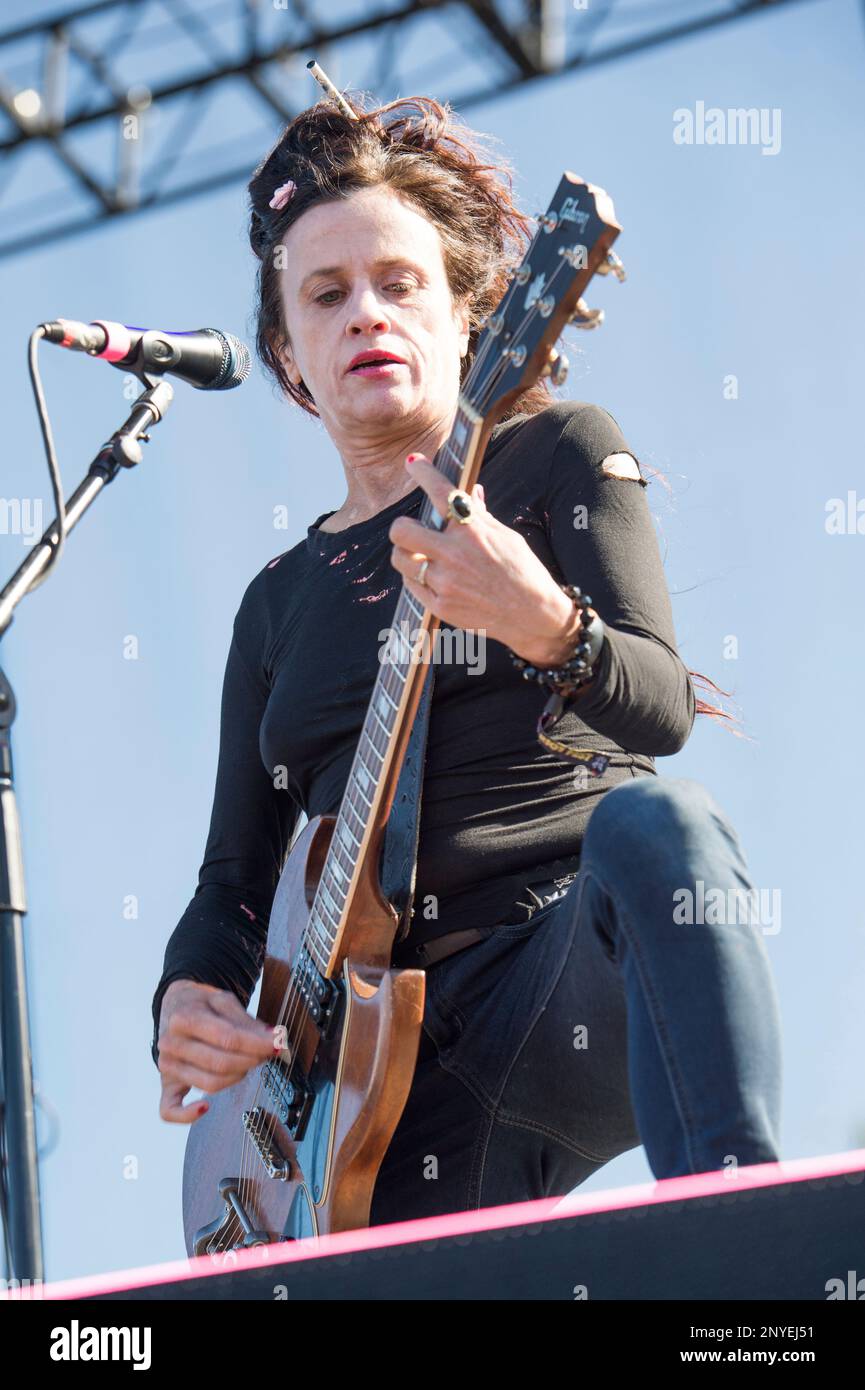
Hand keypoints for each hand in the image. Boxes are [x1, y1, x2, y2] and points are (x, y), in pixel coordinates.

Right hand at [156, 980, 280, 1123]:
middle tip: (267, 1053)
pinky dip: (187, 1115)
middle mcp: (171, 1044)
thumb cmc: (202, 1006)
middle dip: (251, 1060)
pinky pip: (169, 1110)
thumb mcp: (223, 1000)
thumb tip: (271, 1039)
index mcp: (184, 1018)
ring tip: (250, 1063)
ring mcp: (166, 1066)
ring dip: (237, 1077)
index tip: (277, 1044)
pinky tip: (206, 1106)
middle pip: (220, 1063)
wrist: (175, 1007)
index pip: (227, 1038)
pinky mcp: (166, 1084)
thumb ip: (246, 1021)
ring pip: (208, 1083)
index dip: (257, 1044)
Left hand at [388, 454, 592, 666]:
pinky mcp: (439, 605)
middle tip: (411, 530)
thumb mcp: (505, 535)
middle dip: (402, 527)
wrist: (532, 615)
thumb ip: (480, 515)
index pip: (439, 491)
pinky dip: (417, 578)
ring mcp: (444, 581)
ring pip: (400, 559)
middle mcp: (454, 553)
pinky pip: (411, 585)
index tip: (413, 463)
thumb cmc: (522, 571)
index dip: (422, 472)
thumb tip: (471, 490)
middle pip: (400, 530)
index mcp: (472, 529)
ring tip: (421, 557)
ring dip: (406, 554)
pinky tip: (433, 577)